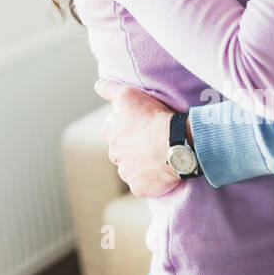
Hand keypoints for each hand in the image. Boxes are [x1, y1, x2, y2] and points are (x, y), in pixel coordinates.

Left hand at [95, 79, 181, 197]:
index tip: (139, 125)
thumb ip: (109, 89)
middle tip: (149, 141)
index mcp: (110, 133)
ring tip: (157, 156)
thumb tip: (97, 86)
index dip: (125, 126)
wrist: (176, 143)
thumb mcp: (129, 95)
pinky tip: (159, 171)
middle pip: (120, 151)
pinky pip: (142, 185)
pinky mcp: (139, 188)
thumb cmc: (153, 117)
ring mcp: (127, 173)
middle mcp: (114, 154)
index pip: (111, 130)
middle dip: (131, 147)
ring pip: (130, 169)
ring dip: (139, 164)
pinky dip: (148, 180)